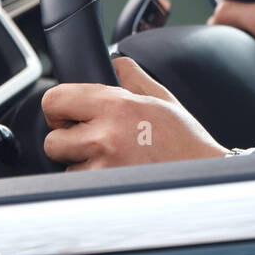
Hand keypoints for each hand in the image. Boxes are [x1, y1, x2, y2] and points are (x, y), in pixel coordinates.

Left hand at [42, 56, 227, 169]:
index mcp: (116, 105)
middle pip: (52, 139)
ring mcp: (102, 167)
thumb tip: (112, 63)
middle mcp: (104, 136)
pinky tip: (115, 173)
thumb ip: (131, 74)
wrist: (201, 176)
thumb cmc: (183, 139)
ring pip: (66, 165)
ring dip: (82, 162)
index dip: (59, 108)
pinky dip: (92, 180)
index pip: (54, 100)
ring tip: (112, 158)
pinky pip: (80, 184)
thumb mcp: (161, 96)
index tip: (69, 114)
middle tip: (93, 139)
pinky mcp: (102, 190)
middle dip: (68, 139)